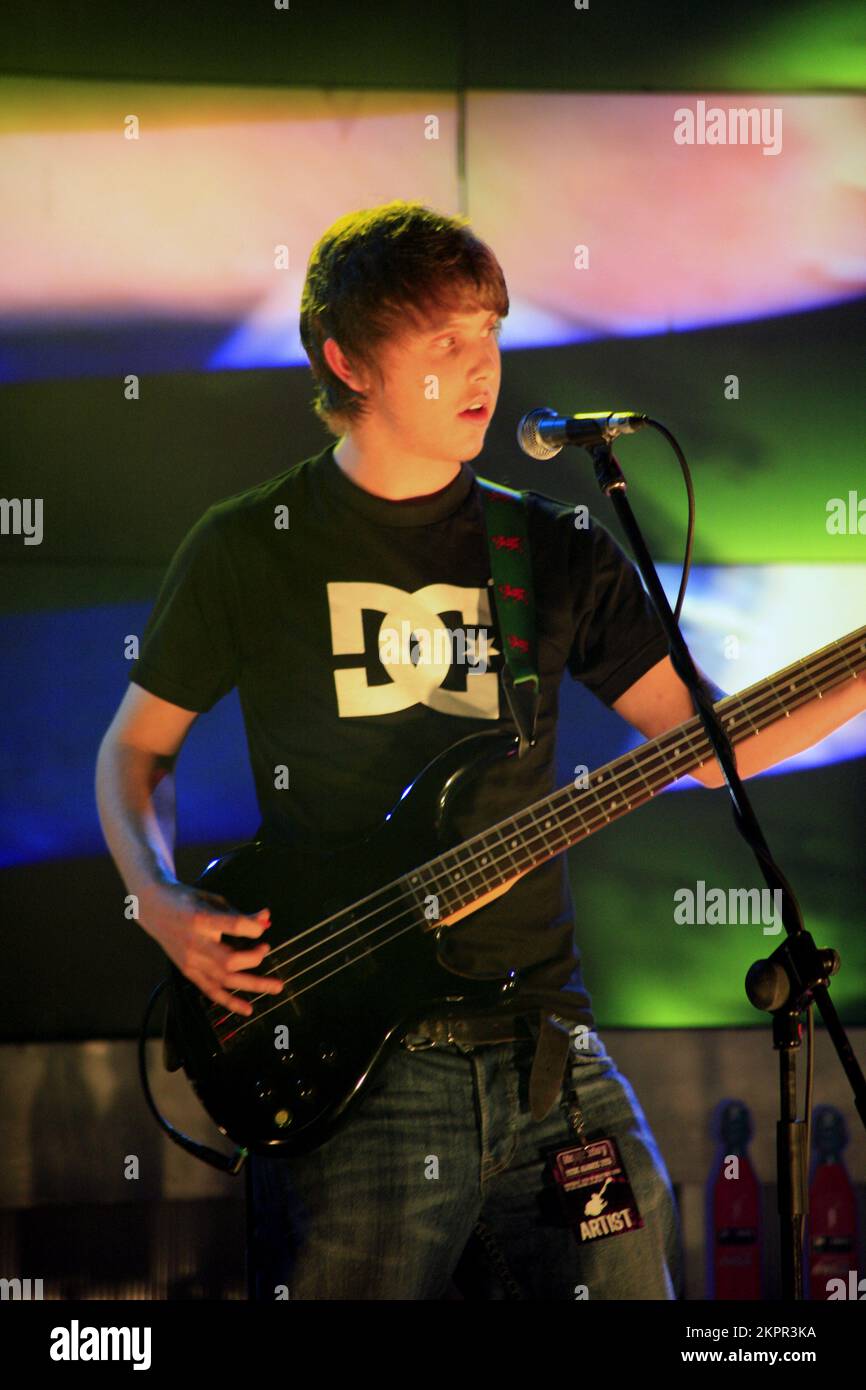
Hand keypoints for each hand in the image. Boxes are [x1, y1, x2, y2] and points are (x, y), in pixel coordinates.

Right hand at [137, 879, 283, 1017]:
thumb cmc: (187, 901)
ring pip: (224, 979)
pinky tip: (247, 1009)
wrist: (154, 909)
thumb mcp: (213, 901)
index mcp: (201, 919)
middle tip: (266, 949)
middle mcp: (194, 943)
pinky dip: (230, 1001)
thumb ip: (240, 914)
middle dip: (254, 958)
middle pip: (229, 960)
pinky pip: (211, 990)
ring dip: (253, 984)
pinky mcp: (188, 972)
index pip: (234, 926)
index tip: (261, 928)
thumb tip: (265, 921)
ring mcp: (190, 961)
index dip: (253, 928)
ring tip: (276, 986)